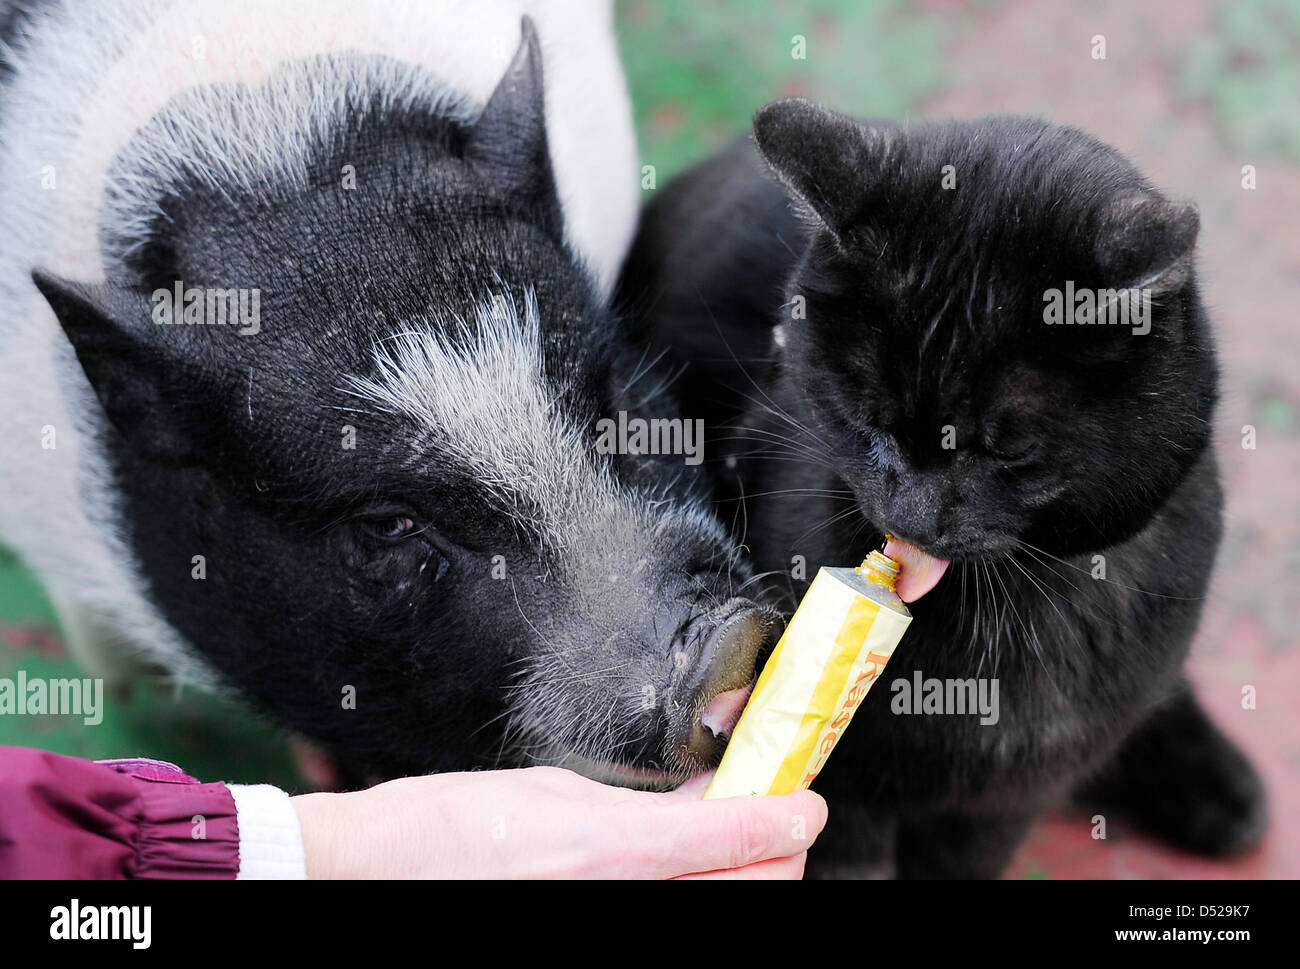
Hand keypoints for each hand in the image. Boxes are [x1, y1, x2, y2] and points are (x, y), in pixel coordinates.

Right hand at [292, 765, 826, 878]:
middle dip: (779, 849)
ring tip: (735, 841)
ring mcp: (605, 925)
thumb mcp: (557, 791)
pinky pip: (674, 917)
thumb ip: (647, 805)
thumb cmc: (447, 828)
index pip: (743, 837)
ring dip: (747, 875)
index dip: (790, 815)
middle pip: (756, 888)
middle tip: (774, 813)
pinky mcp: (591, 931)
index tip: (804, 801)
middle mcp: (620, 906)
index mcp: (611, 852)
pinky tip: (689, 867)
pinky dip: (702, 890)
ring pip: (725, 909)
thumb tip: (709, 798)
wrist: (383, 873)